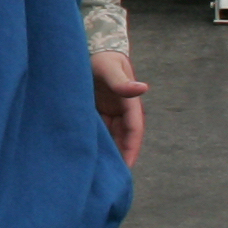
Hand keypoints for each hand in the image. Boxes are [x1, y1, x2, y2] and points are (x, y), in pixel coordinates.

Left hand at [91, 50, 148, 166]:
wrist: (88, 48)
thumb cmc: (101, 57)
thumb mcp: (110, 68)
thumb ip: (122, 81)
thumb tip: (142, 88)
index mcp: (129, 104)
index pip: (133, 132)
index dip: (131, 150)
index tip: (126, 168)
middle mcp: (120, 111)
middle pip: (122, 139)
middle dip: (119, 157)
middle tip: (110, 179)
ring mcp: (108, 112)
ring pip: (110, 137)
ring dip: (106, 152)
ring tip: (98, 172)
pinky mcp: (96, 112)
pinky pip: (98, 131)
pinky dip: (94, 142)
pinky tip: (85, 155)